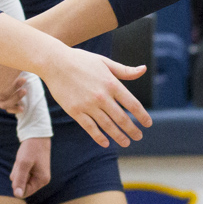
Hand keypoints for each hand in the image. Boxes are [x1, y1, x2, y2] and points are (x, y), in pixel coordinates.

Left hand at [10, 137, 51, 197]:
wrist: (36, 134)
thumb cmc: (31, 148)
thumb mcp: (23, 164)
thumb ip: (20, 180)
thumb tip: (17, 195)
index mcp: (41, 180)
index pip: (24, 193)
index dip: (17, 184)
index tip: (19, 171)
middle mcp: (40, 180)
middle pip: (21, 185)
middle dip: (17, 175)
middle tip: (22, 162)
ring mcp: (37, 175)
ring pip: (19, 179)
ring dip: (17, 170)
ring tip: (23, 159)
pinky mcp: (33, 170)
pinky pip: (20, 173)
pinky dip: (18, 166)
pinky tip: (23, 158)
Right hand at [35, 47, 149, 147]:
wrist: (55, 63)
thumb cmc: (81, 60)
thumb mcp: (105, 62)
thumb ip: (124, 70)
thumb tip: (143, 70)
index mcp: (111, 83)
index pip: (132, 104)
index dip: (142, 116)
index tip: (147, 123)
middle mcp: (102, 96)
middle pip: (122, 118)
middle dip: (132, 129)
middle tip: (139, 136)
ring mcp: (88, 105)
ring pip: (107, 125)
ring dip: (118, 136)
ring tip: (126, 142)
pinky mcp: (75, 111)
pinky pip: (90, 128)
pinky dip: (99, 137)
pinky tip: (106, 143)